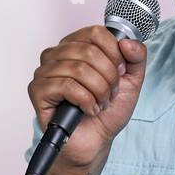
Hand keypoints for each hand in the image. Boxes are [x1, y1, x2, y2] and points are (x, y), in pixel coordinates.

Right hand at [27, 24, 147, 171]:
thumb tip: (127, 42)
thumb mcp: (131, 81)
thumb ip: (136, 57)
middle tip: (110, 93)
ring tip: (99, 103)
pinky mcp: (38, 90)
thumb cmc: (107, 110)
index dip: (114, 53)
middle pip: (89, 51)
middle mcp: (57, 54)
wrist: (96, 141)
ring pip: (79, 69)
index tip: (120, 72)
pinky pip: (67, 86)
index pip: (96, 33)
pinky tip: (88, 110)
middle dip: (109, 77)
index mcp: (76, 45)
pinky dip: (86, 101)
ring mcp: (45, 71)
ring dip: (99, 92)